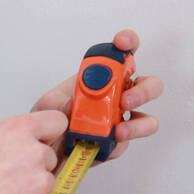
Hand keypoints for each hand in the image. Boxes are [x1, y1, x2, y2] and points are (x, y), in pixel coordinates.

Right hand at [0, 110, 68, 193]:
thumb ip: (9, 141)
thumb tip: (19, 146)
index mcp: (18, 129)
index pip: (56, 122)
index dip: (49, 133)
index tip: (45, 139)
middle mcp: (33, 152)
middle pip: (50, 156)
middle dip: (34, 165)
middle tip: (9, 176)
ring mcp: (38, 182)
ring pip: (46, 182)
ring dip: (30, 188)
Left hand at [29, 30, 163, 163]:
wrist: (48, 151)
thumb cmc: (53, 121)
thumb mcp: (45, 106)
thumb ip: (54, 101)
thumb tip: (70, 103)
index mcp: (102, 77)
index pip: (120, 53)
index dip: (127, 43)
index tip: (122, 44)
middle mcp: (117, 95)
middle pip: (147, 84)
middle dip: (143, 90)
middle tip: (125, 99)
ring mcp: (122, 119)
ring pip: (147, 117)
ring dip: (139, 122)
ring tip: (119, 129)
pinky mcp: (121, 140)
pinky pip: (131, 139)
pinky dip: (124, 140)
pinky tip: (110, 140)